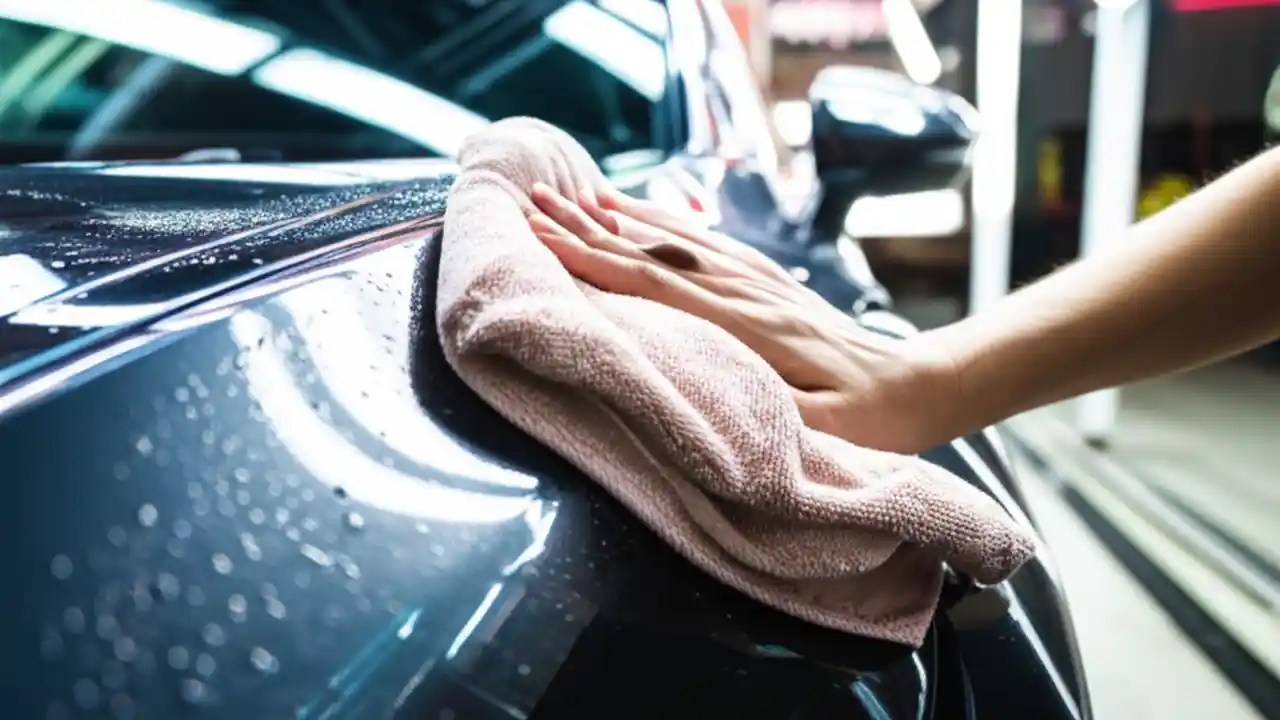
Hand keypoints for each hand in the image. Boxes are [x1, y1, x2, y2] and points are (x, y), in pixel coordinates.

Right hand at [526, 183, 963, 453]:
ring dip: (623, 218)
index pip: (656, 284)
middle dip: (589, 228)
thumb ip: (769, 413)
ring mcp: (762, 282)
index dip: (595, 260)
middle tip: (533, 202)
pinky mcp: (772, 283)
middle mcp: (750, 292)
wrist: (922, 384)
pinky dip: (669, 224)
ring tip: (574, 197)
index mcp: (752, 327)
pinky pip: (709, 244)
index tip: (544, 238)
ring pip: (678, 240)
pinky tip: (646, 213)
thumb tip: (705, 399)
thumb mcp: (823, 431)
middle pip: (654, 251)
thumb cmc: (871, 420)